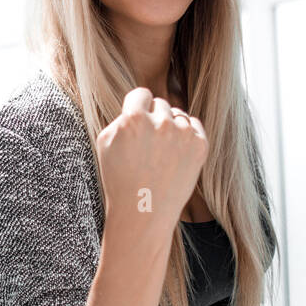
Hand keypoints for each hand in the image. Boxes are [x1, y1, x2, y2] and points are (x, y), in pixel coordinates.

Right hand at [96, 87, 206, 234]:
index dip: (137, 108)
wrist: (143, 212)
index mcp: (134, 118)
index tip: (137, 123)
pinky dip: (187, 135)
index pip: (141, 94)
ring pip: (178, 115)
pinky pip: (194, 125)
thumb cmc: (120, 179)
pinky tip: (175, 153)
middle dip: (153, 119)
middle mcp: (161, 122)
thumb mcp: (105, 143)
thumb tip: (140, 104)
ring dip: (170, 128)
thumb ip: (122, 116)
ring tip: (160, 154)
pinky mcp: (200, 146)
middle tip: (147, 145)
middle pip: (160, 104)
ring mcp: (183, 134)